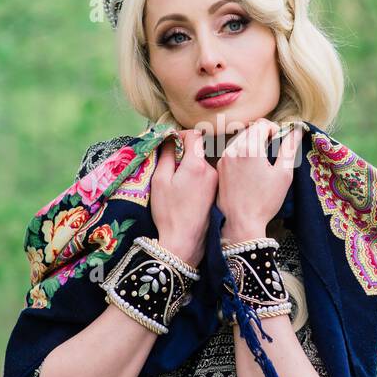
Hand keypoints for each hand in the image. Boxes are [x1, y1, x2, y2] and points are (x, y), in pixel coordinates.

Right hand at [150, 128, 218, 266]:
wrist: (184, 242)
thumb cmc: (169, 212)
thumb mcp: (160, 180)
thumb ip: (166, 155)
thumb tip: (170, 139)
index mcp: (197, 164)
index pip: (193, 135)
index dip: (179, 135)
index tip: (169, 143)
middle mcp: (211, 170)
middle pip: (198, 150)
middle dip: (183, 153)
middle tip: (169, 166)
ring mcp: (216, 183)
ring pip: (201, 164)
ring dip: (189, 167)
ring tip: (176, 183)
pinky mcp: (216, 194)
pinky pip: (205, 177)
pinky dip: (196, 178)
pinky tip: (186, 193)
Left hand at [216, 119, 303, 241]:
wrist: (241, 223)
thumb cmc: (264, 201)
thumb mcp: (283, 175)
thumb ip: (290, 149)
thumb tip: (296, 131)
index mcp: (250, 148)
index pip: (262, 124)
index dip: (275, 130)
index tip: (281, 142)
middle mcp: (233, 149)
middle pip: (251, 129)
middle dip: (264, 136)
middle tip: (274, 152)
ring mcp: (224, 158)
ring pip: (241, 139)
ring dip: (253, 144)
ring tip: (263, 162)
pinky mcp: (220, 167)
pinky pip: (233, 151)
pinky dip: (243, 153)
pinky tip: (251, 170)